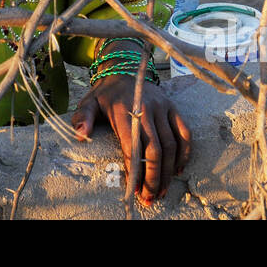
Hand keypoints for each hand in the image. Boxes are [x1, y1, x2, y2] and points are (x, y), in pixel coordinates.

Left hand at [72, 74, 190, 205]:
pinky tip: (178, 170)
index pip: (132, 145)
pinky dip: (184, 153)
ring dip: (168, 171)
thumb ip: (82, 118)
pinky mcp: (173, 107)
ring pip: (171, 145)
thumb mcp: (88, 102)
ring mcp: (162, 107)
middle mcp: (146, 108)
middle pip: (155, 149)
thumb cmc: (105, 94)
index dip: (135, 169)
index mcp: (124, 109)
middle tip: (149, 197)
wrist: (124, 69)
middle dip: (153, 177)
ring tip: (161, 191)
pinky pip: (185, 133)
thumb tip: (81, 136)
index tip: (133, 189)